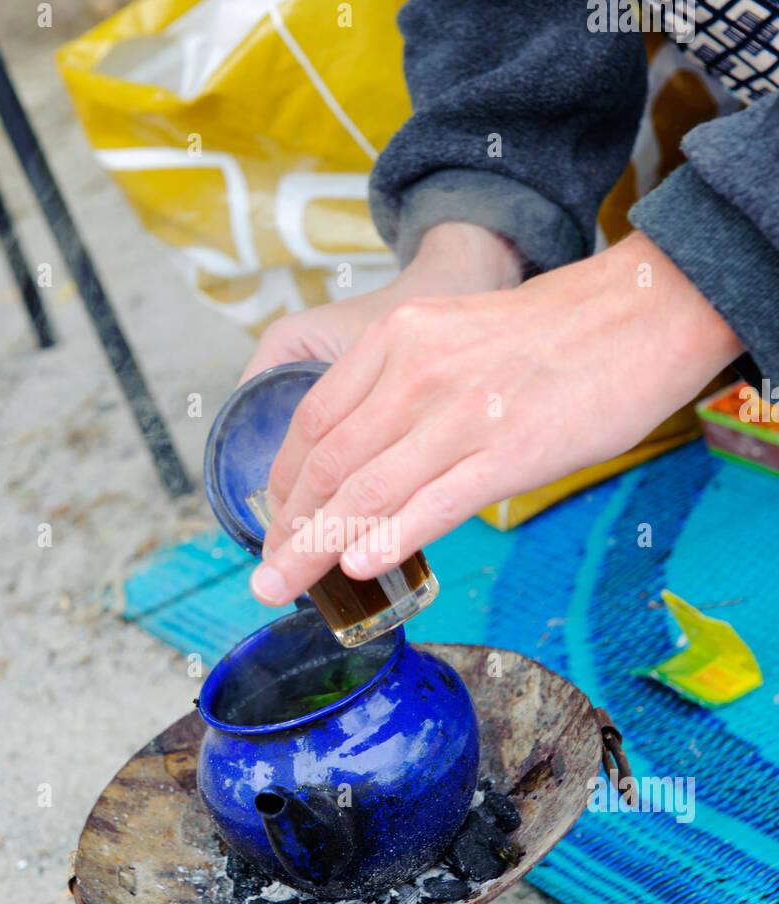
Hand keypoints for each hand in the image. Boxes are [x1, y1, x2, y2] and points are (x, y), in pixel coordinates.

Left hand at [251, 232, 740, 606]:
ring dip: (317, 551)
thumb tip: (364, 461)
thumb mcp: (450, 335)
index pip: (312, 423)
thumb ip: (400, 388)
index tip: (273, 525)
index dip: (283, 485)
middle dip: (286, 531)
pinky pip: (433, 504)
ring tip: (287, 588)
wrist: (636, 315)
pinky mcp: (508, 453)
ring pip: (368, 493)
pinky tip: (358, 568)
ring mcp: (461, 415)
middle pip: (328, 466)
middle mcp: (416, 373)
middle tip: (267, 576)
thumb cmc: (545, 336)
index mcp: (396, 341)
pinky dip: (389, 539)